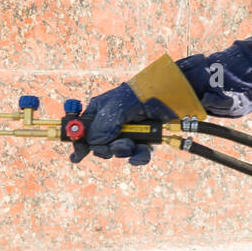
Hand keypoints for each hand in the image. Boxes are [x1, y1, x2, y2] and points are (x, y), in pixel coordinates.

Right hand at [70, 55, 206, 166]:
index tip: (76, 156)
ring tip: (131, 144)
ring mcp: (127, 132)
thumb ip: (104, 124)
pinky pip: (135, 156)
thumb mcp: (120, 105)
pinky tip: (141, 154)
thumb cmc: (145, 93)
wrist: (175, 95)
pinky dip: (137, 158)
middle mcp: (111, 122)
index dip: (78, 142)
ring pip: (116, 152)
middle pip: (98, 145)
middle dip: (106, 148)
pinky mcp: (143, 141)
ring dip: (123, 151)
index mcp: (100, 109)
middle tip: (116, 144)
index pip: (81, 128)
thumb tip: (93, 143)